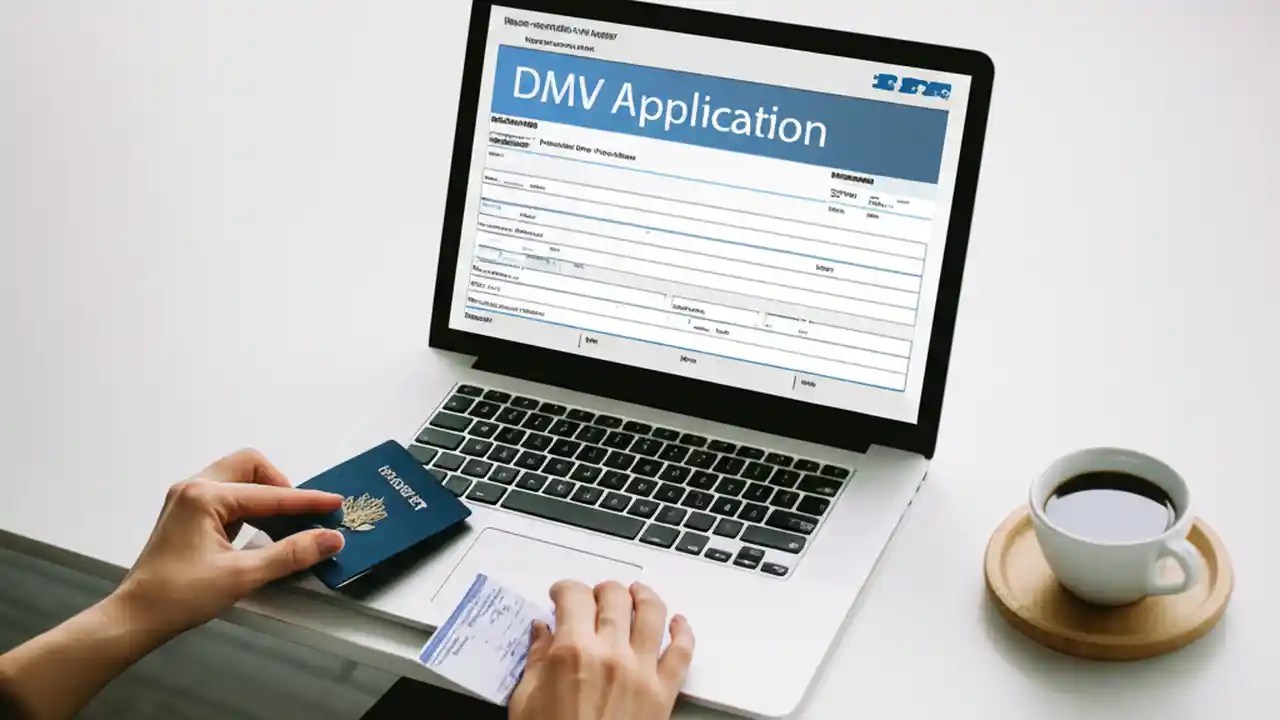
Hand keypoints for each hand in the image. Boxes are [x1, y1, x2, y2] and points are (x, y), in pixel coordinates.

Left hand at [113, 448, 345, 636]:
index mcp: (205, 496)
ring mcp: (188, 499)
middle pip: (250, 466)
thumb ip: (291, 554)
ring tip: (285, 524)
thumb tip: (330, 538)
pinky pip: (228, 495)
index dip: (307, 501)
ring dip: (265, 495)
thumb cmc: (181, 596)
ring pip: (238, 478)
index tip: (336, 503)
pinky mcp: (187, 513)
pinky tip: (260, 530)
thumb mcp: (242, 576)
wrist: (136, 617)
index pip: (269, 495)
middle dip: (280, 485)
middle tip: (300, 514)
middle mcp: (194, 488)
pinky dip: (250, 506)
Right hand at [510, 581, 694, 719]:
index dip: (564, 588)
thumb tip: (540, 631)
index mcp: (572, 652)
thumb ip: (534, 661)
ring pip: (652, 611)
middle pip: (613, 596)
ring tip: (636, 593)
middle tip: (595, 596)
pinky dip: (683, 630)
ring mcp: (642, 671)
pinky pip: (682, 651)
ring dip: (643, 595)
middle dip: (601, 589)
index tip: (561, 595)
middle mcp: (610, 654)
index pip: (573, 596)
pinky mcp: (664, 693)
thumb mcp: (525, 703)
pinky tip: (677, 622)